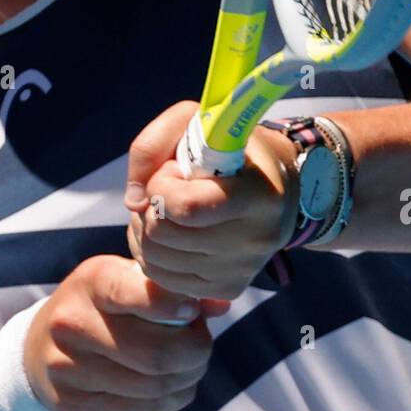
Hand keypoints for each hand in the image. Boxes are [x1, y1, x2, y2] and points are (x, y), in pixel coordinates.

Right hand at [23, 254, 229, 410]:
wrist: (39, 350)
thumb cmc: (101, 307)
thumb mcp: (126, 281)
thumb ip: (171, 288)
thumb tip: (220, 304)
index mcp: (91, 281)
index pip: (139, 293)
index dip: (177, 305)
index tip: (194, 311)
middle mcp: (73, 322)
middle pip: (156, 353)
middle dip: (196, 352)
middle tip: (202, 344)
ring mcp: (68, 367)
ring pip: (153, 386)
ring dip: (187, 379)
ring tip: (192, 366)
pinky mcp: (73, 404)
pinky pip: (140, 410)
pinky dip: (170, 400)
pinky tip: (174, 387)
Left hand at [124, 101, 299, 306]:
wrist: (277, 186)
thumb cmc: (231, 148)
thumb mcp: (194, 121)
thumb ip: (152, 145)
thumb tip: (133, 202)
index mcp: (258, 194)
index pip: (186, 207)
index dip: (161, 187)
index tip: (170, 171)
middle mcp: (255, 238)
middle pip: (164, 236)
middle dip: (150, 208)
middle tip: (166, 192)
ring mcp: (242, 269)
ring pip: (157, 261)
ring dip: (146, 232)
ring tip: (167, 211)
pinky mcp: (228, 289)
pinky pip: (164, 280)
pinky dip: (155, 256)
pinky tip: (171, 235)